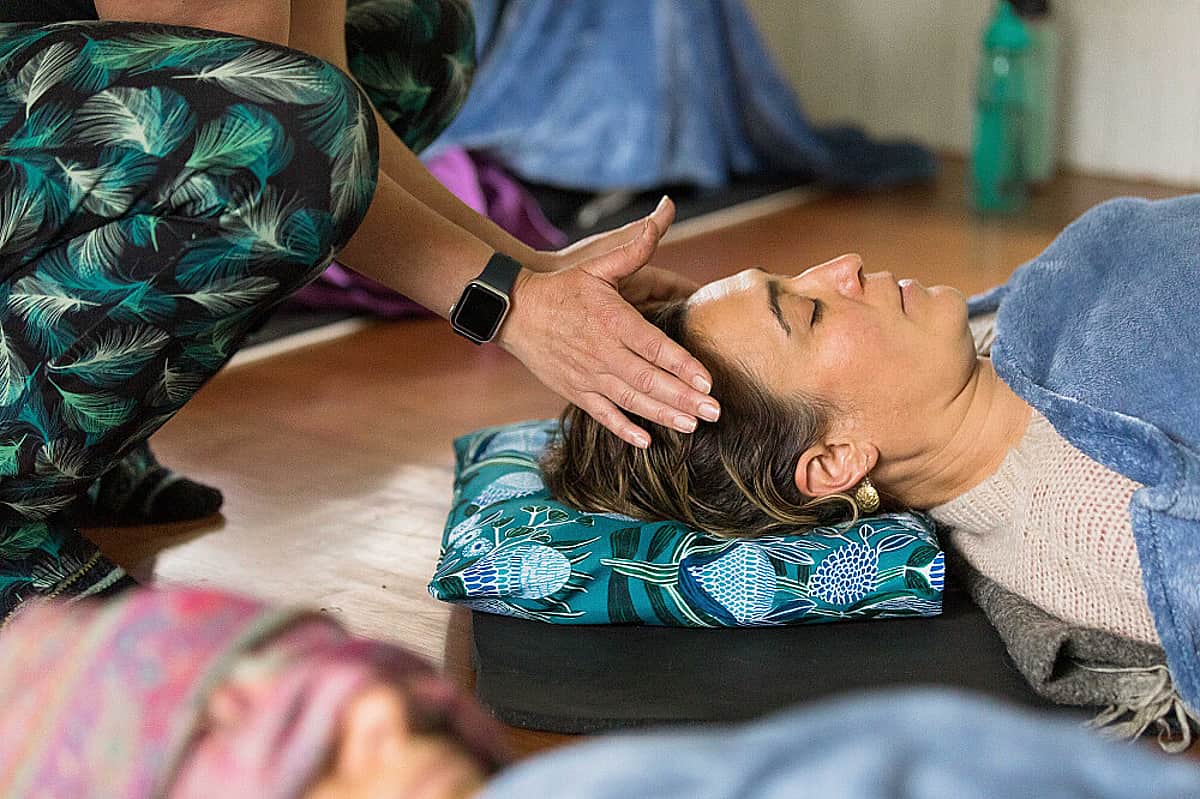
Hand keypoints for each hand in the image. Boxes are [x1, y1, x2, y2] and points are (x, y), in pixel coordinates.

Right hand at [498, 213, 719, 447]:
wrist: (514, 311)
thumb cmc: (561, 287)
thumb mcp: (597, 265)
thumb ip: (634, 250)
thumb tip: (662, 218)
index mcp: (614, 321)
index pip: (656, 348)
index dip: (683, 366)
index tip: (708, 381)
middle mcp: (603, 353)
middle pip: (650, 381)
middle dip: (685, 398)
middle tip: (715, 412)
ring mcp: (588, 375)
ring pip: (632, 401)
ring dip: (664, 415)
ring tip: (692, 425)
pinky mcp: (575, 390)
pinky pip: (603, 415)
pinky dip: (624, 429)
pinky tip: (647, 441)